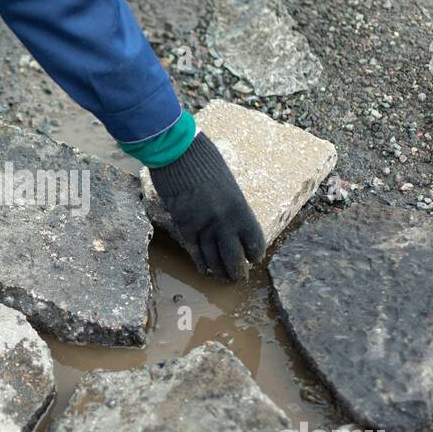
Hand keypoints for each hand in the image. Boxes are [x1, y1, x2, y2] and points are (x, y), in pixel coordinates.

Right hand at [151, 132, 264, 280]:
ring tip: (223, 277)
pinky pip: (195, 252)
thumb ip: (234, 207)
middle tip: (239, 277)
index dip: (254, 254)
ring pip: (213, 260)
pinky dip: (201, 264)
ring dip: (220, 272)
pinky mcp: (184, 227)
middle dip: (237, 272)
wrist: (178, 154)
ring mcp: (202, 227)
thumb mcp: (229, 185)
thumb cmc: (205, 162)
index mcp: (241, 210)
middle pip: (234, 259)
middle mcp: (224, 223)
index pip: (253, 242)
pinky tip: (205, 270)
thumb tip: (234, 224)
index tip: (253, 258)